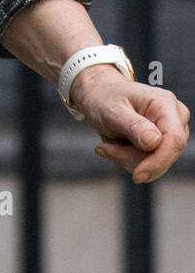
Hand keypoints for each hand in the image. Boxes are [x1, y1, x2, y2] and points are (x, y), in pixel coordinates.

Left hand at [69, 66, 190, 182]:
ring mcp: (171, 132)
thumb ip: (133, 126)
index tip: (137, 176)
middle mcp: (174, 117)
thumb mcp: (111, 110)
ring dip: (127, 159)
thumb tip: (155, 142)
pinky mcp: (164, 145)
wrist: (97, 96)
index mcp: (164, 103)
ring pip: (156, 163)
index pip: (174, 140)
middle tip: (103, 148)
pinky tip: (116, 146)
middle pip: (165, 154)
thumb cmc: (103, 99)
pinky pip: (150, 164)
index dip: (159, 162)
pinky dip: (129, 160)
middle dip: (132, 158)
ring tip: (109, 142)